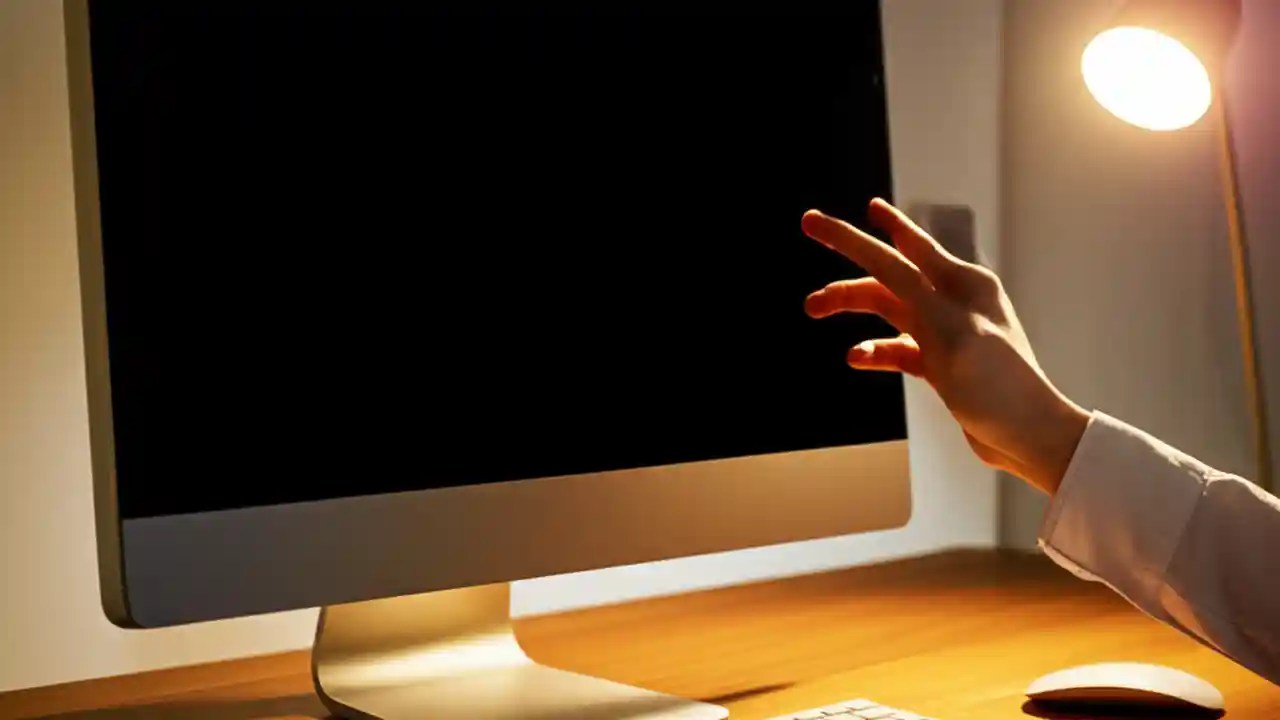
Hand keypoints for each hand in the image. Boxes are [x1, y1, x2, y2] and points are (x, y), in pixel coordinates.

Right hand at [802, 199, 1088, 494]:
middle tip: (807, 284)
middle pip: (887, 279)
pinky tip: (856, 356)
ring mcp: (945, 332)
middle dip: (846, 280)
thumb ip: (916, 294)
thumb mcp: (953, 334)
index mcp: (964, 284)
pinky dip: (874, 349)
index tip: (822, 222)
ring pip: (887, 310)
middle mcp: (954, 301)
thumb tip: (887, 256)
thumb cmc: (1002, 385)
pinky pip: (896, 347)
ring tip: (815, 310)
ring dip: (852, 309)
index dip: (861, 234)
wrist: (1029, 437)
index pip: (901, 249)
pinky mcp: (940, 363)